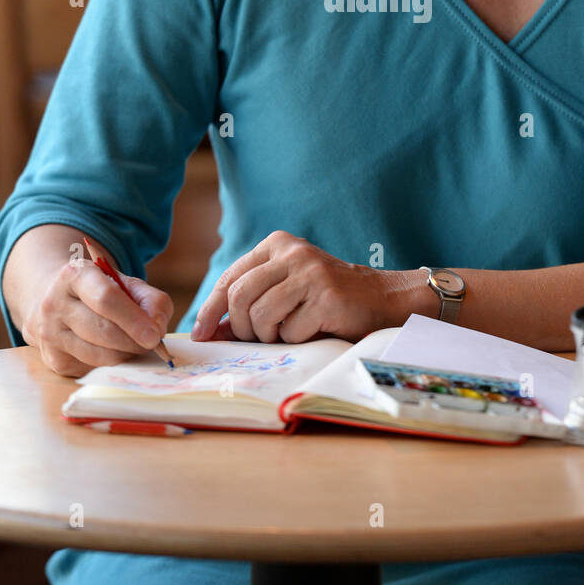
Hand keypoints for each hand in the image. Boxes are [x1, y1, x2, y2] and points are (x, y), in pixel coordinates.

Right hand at [21, 248, 173, 377]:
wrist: (57, 300)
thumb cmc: (98, 290)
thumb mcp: (125, 283)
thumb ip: (150, 300)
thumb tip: (157, 329)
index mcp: (74, 275)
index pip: (106, 299)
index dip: (134, 319)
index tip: (154, 335)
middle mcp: (55, 303)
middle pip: (104, 331)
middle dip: (135, 341)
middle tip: (152, 343)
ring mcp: (51, 334)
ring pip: (100, 355)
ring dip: (127, 354)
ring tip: (135, 345)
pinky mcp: (54, 359)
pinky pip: (94, 368)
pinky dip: (113, 363)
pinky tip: (116, 351)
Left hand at [190, 230, 398, 343]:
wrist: (383, 299)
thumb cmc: (326, 301)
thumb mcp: (283, 293)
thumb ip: (248, 307)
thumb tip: (208, 332)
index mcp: (277, 244)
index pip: (229, 278)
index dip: (210, 309)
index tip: (201, 334)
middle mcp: (292, 252)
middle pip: (239, 296)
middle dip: (240, 328)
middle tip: (255, 340)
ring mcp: (310, 272)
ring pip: (260, 315)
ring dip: (268, 336)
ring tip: (287, 334)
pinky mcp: (327, 296)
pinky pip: (290, 330)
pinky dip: (296, 340)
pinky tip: (313, 331)